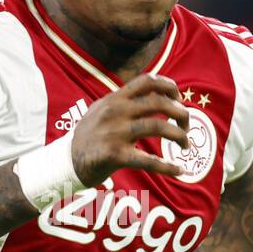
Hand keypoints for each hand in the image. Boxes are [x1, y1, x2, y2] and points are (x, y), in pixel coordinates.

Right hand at [70, 74, 190, 185]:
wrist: (66, 162)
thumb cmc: (88, 136)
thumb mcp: (101, 109)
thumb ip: (122, 101)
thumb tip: (150, 92)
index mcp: (115, 98)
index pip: (147, 81)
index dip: (169, 87)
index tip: (178, 99)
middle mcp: (116, 112)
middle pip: (159, 103)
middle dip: (181, 113)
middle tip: (186, 126)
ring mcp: (115, 133)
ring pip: (159, 127)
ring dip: (179, 136)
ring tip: (185, 145)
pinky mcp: (115, 155)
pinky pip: (149, 160)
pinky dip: (168, 166)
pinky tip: (180, 170)